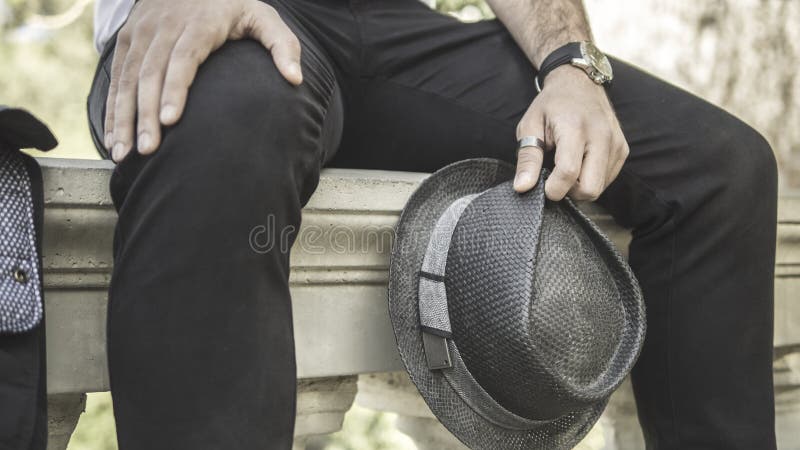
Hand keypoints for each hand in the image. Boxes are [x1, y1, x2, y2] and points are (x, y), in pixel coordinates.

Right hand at [105, 0, 302, 161]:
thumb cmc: (235, 6)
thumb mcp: (263, 17)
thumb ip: (283, 45)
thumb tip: (295, 79)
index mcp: (199, 23)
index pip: (184, 58)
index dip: (174, 89)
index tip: (170, 120)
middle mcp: (164, 26)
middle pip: (150, 72)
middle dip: (145, 113)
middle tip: (147, 150)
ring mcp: (142, 32)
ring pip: (127, 77)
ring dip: (122, 117)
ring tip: (123, 153)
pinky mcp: (128, 39)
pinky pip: (116, 77)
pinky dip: (112, 109)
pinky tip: (114, 139)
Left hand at [513, 66, 628, 200]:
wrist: (579, 83)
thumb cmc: (552, 105)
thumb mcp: (530, 126)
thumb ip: (527, 158)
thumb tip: (522, 187)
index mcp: (575, 128)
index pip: (568, 172)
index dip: (552, 188)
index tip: (542, 184)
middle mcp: (601, 136)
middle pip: (589, 189)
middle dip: (568, 192)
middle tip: (555, 178)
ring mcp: (616, 144)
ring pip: (599, 188)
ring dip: (579, 186)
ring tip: (566, 166)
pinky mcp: (623, 149)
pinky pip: (607, 180)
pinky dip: (590, 178)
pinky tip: (580, 163)